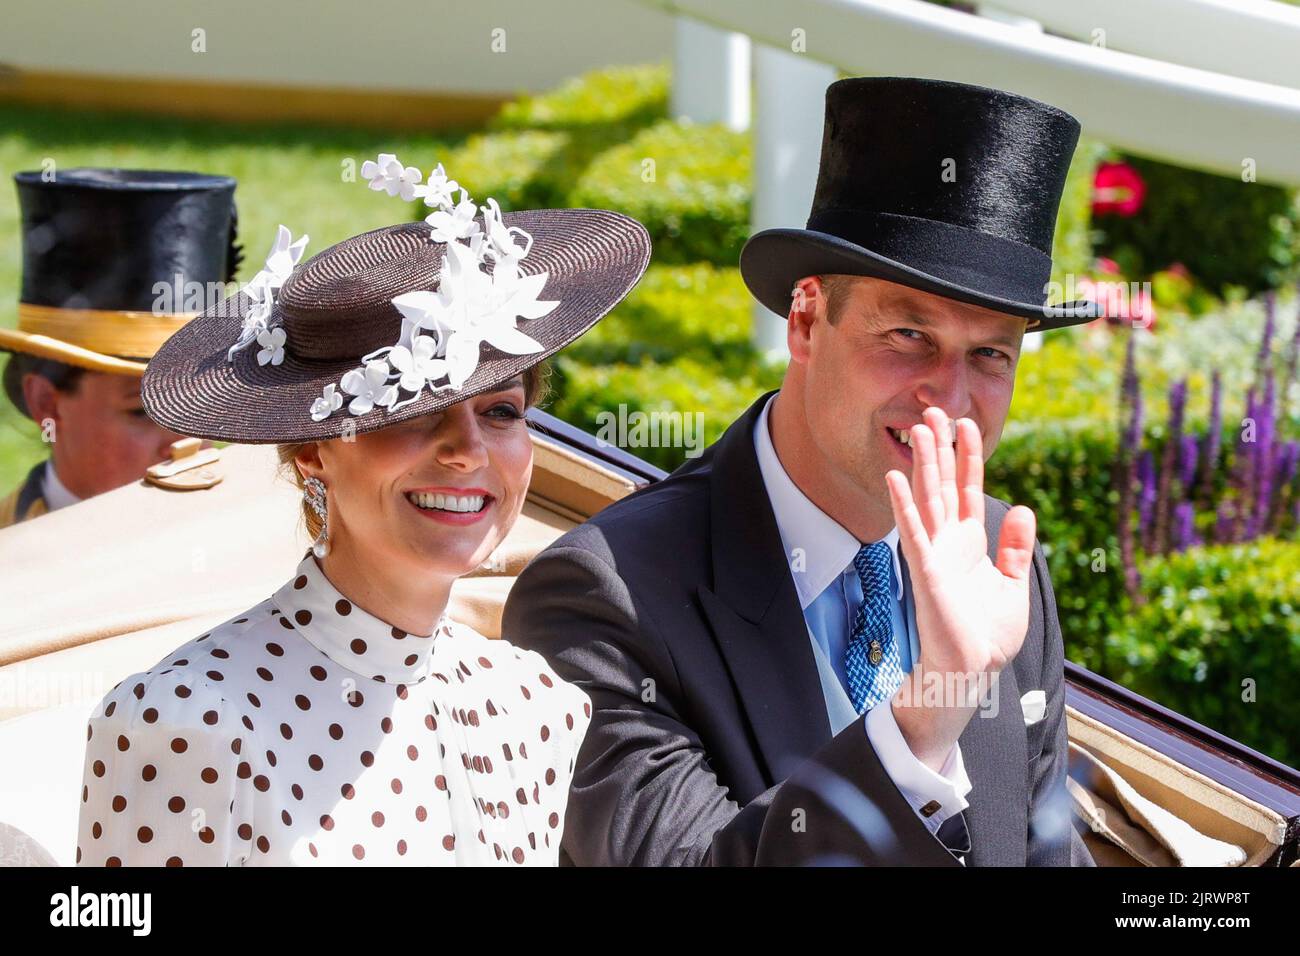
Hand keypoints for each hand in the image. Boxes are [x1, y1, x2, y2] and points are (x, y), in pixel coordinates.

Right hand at [883, 407, 1037, 766]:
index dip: (968, 456)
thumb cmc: (986, 634)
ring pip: (929, 498)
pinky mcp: (926, 570)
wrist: (973, 670)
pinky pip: (914, 531)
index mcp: (969, 542)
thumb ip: (1017, 548)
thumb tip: (1024, 509)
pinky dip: (905, 504)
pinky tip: (897, 478)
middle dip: (940, 447)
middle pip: (944, 484)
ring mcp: (934, 553)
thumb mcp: (1013, 584)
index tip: (966, 423)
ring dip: (923, 464)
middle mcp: (948, 541)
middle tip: (934, 410)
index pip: (969, 489)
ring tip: (918, 429)